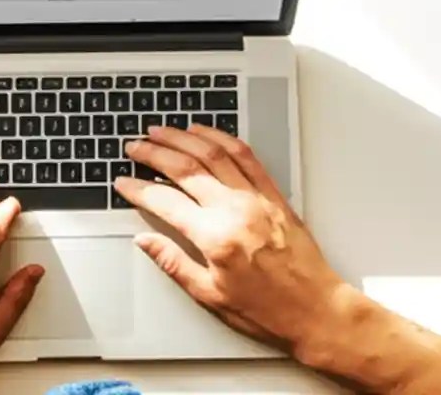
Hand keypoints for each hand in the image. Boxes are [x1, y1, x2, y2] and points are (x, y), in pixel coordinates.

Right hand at [114, 125, 343, 355]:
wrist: (317, 309)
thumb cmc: (268, 310)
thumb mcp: (210, 295)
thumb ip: (174, 263)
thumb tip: (145, 242)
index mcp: (215, 238)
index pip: (165, 202)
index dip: (139, 190)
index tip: (123, 182)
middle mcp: (234, 210)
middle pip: (186, 169)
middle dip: (154, 153)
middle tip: (134, 147)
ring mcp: (256, 198)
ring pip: (213, 154)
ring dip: (183, 138)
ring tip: (161, 131)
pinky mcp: (273, 194)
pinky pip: (246, 156)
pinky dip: (222, 139)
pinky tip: (205, 134)